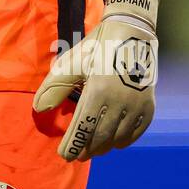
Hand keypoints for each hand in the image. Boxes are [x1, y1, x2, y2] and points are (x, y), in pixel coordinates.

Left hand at [33, 0, 158, 161]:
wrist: (132, 32)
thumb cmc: (97, 47)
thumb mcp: (72, 62)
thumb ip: (54, 86)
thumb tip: (39, 109)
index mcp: (99, 91)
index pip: (83, 128)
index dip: (73, 145)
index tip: (64, 155)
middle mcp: (121, 102)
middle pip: (101, 138)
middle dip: (86, 149)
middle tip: (76, 155)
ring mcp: (137, 105)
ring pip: (118, 138)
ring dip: (104, 147)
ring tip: (92, 149)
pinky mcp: (149, 105)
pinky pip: (136, 132)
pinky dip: (124, 140)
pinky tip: (114, 142)